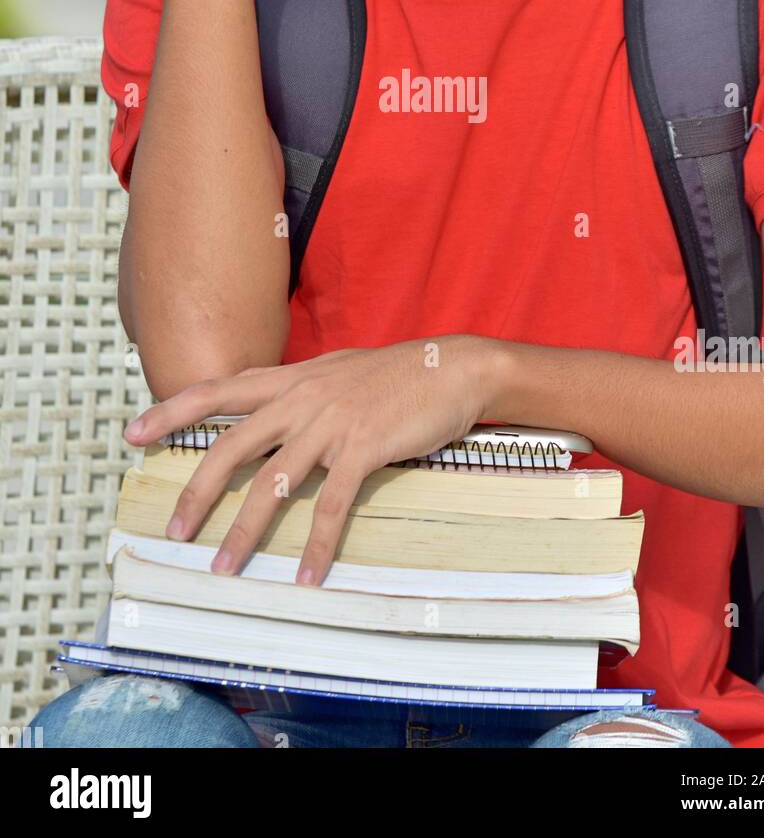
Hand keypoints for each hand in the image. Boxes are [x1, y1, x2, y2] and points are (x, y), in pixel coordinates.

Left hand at [123, 335, 505, 584]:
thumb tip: (269, 417)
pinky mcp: (365, 447)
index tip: (131, 432)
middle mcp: (302, 398)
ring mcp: (332, 422)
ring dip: (245, 532)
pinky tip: (307, 577)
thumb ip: (299, 392)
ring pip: (273, 484)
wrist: (451, 367)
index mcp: (291, 379)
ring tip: (224, 568)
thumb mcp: (336, 372)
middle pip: (232, 446)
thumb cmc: (396, 374)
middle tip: (174, 531)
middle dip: (197, 492)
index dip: (171, 411)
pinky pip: (331, 505)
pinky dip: (317, 546)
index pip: (218, 390)